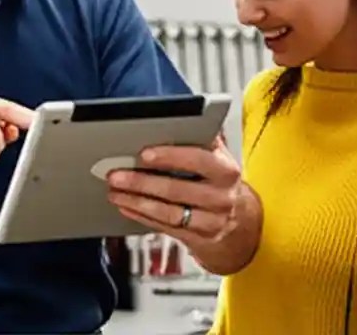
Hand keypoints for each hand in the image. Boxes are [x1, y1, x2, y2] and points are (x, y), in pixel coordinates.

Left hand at [106, 136, 253, 245]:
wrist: (241, 221)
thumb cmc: (219, 180)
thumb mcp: (218, 157)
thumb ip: (200, 139)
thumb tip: (173, 117)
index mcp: (226, 170)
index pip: (198, 160)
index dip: (170, 156)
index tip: (144, 153)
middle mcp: (221, 197)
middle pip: (176, 189)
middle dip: (141, 181)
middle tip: (116, 175)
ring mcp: (211, 221)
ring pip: (168, 213)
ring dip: (136, 202)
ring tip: (115, 192)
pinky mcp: (199, 238)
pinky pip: (165, 228)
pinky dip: (142, 216)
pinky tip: (126, 206)